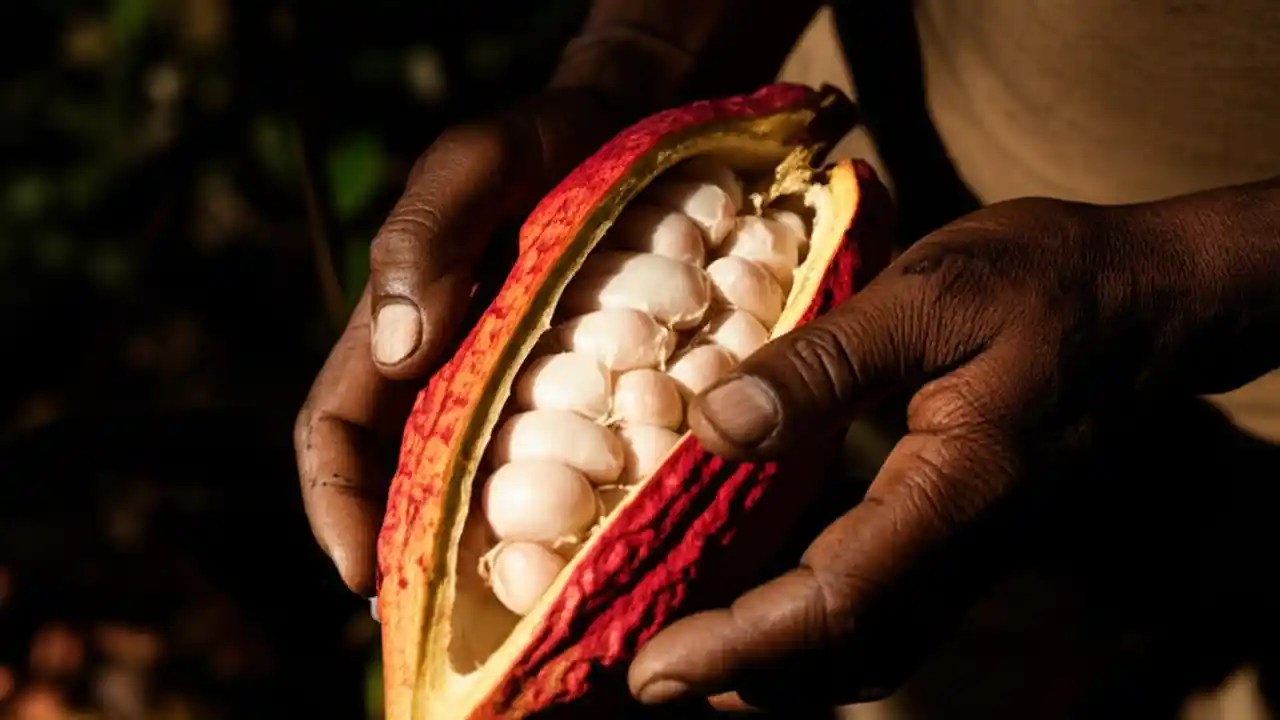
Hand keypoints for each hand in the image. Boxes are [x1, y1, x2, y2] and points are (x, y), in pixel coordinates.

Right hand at [293, 89, 631, 594]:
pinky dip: (571, 512)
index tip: (357, 575)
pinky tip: (605, 546)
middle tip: (454, 631)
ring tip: (527, 614)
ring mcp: (515, 389)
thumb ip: (422, 235)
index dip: (333, 507)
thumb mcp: (474, 164)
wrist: (624, 129)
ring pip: (485, 491)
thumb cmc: (540, 142)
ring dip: (493, 555)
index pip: (336, 434)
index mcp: (399, 333)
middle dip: (414, 561)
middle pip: (405, 485)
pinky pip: (567, 465)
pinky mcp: (581, 391)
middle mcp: (449, 375)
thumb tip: (395, 347)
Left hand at [627, 191, 1279, 709]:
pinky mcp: (965, 529)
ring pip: (867, 642)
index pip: (835, 604)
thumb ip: (822, 365)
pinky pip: (882, 601)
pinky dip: (810, 618)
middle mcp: (962, 541)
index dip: (737, 645)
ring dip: (777, 662)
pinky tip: (756, 586)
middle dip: (745, 677)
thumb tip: (714, 428)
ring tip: (689, 649)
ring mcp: (968, 544)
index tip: (654, 671)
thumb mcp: (930, 295)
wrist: (1152, 298)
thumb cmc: (1049, 280)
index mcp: (954, 491)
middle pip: (846, 651)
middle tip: (647, 676)